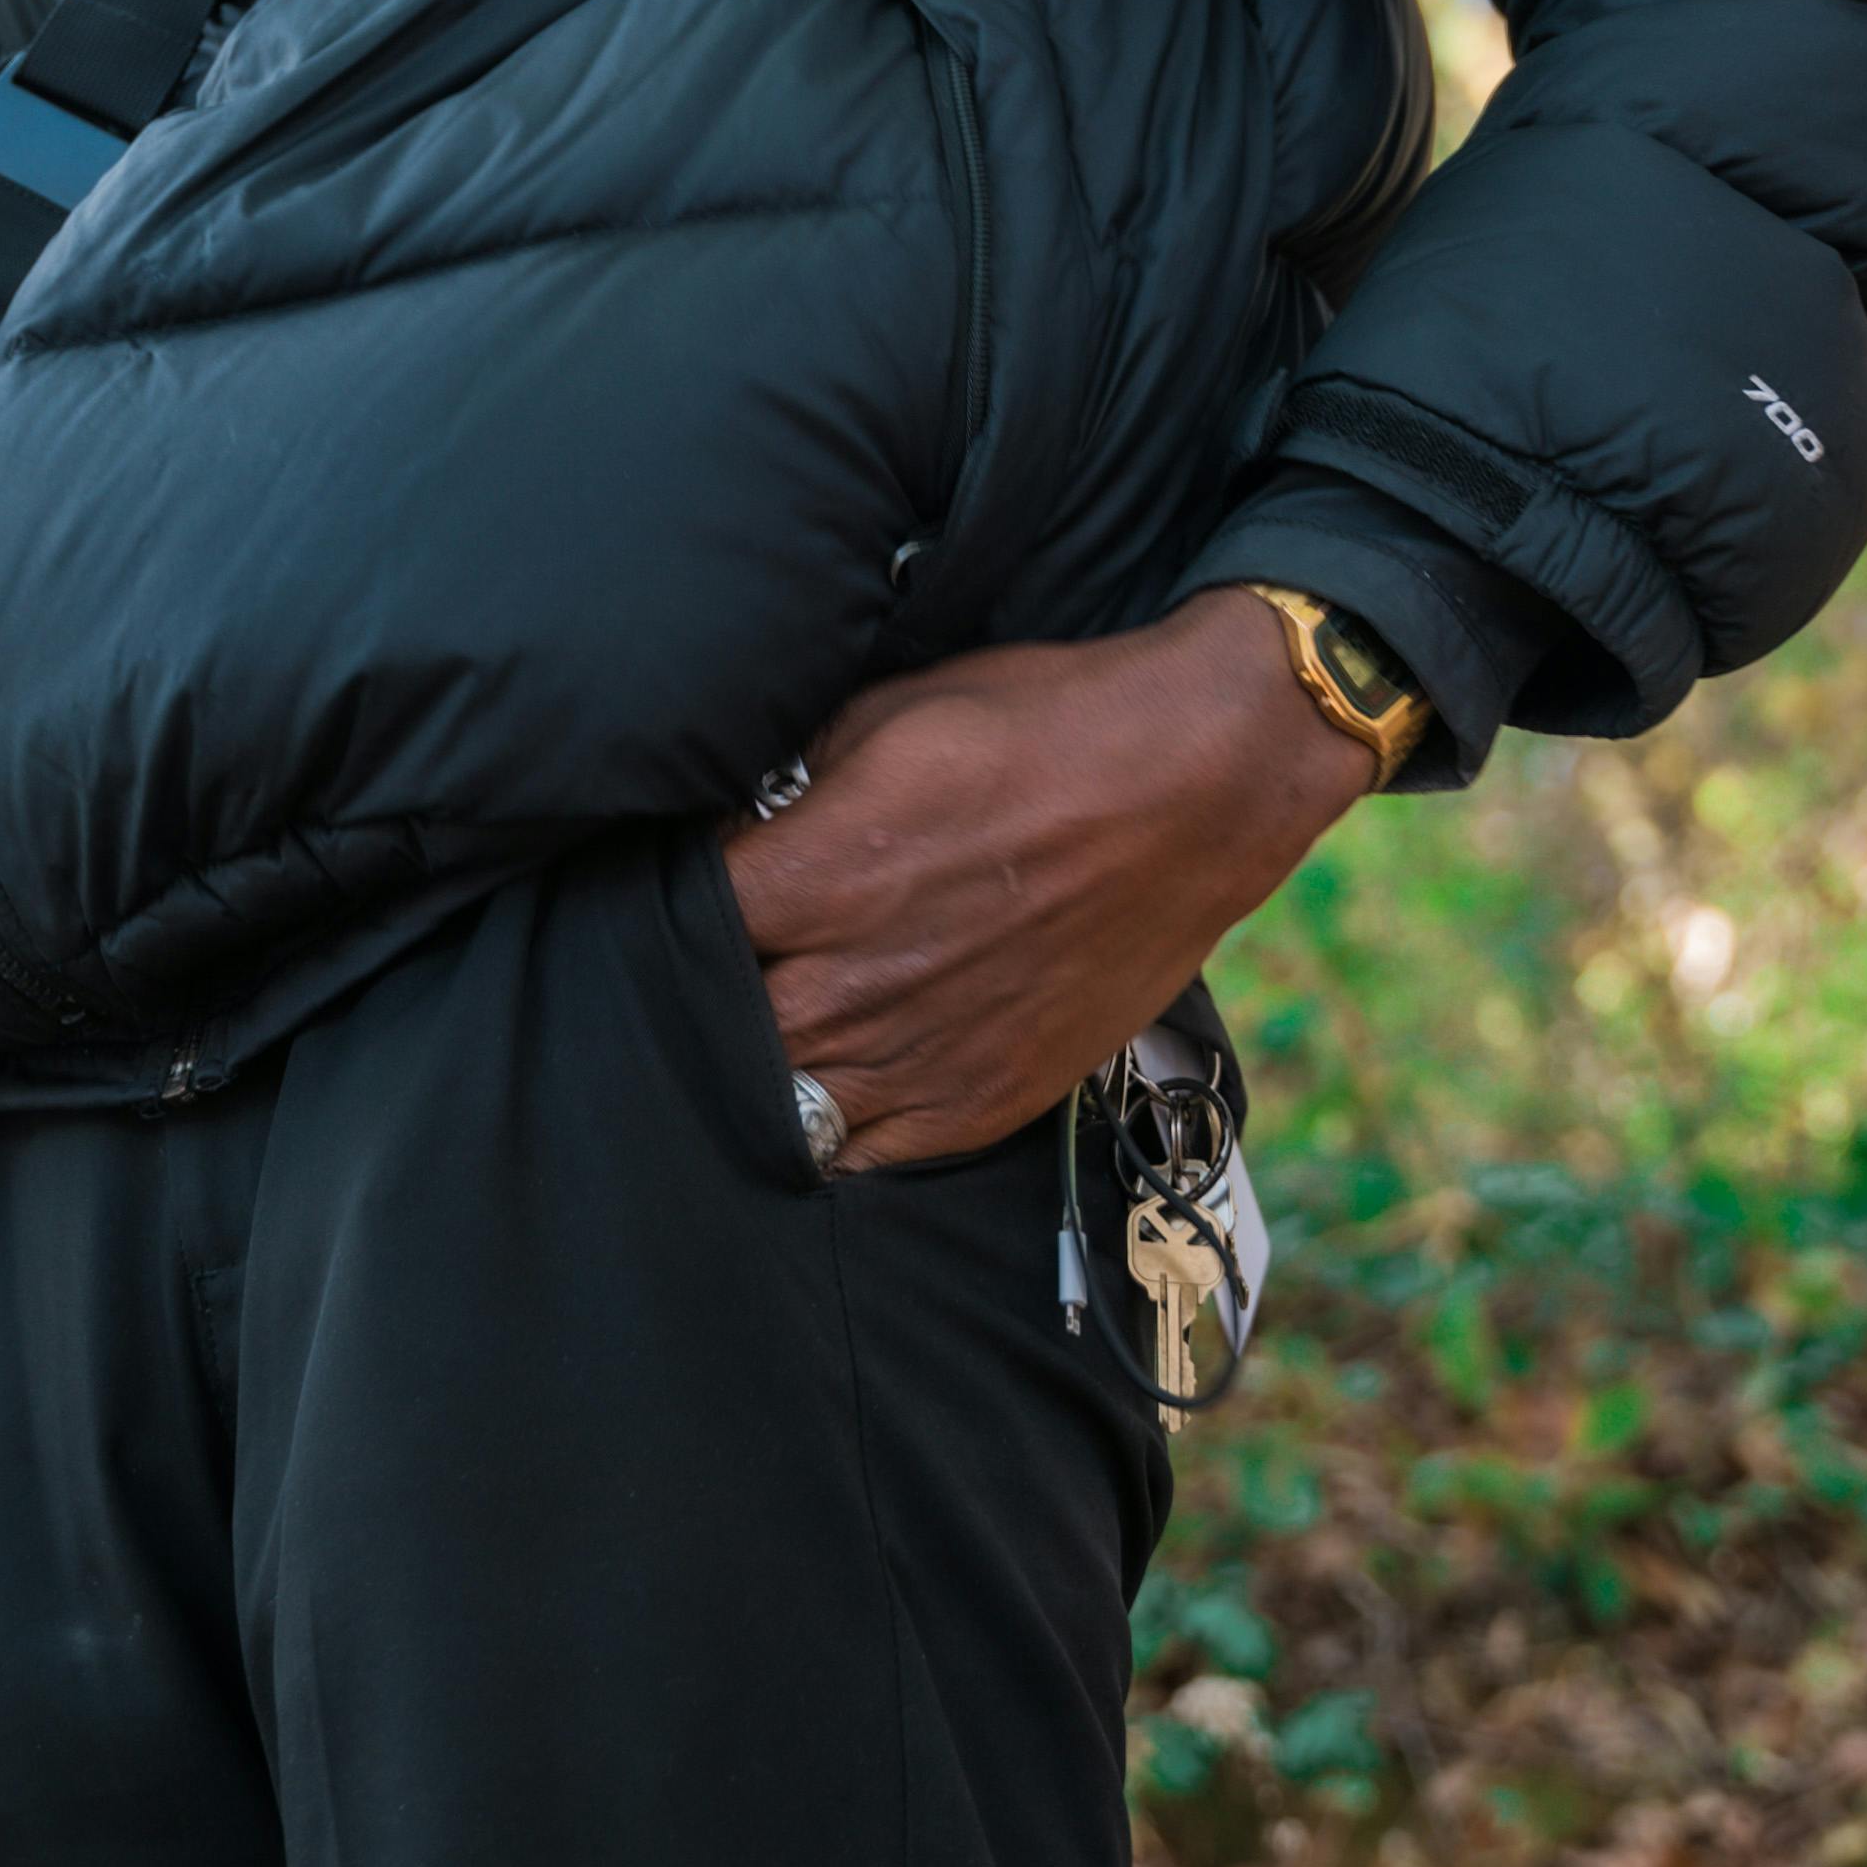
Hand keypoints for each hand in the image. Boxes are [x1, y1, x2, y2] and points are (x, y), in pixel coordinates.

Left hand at [728, 586, 1374, 1169]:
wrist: (1197, 786)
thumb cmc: (1043, 727)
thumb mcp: (888, 712)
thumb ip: (794, 782)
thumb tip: (737, 823)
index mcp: (823, 874)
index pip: (684, 925)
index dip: (669, 908)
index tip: (679, 889)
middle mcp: (861, 980)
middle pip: (722, 1029)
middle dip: (709, 997)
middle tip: (721, 964)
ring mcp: (924, 1055)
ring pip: (783, 1101)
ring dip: (765, 1063)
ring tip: (769, 1025)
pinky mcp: (984, 1100)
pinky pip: (864, 1154)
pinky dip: (833, 1125)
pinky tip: (830, 1081)